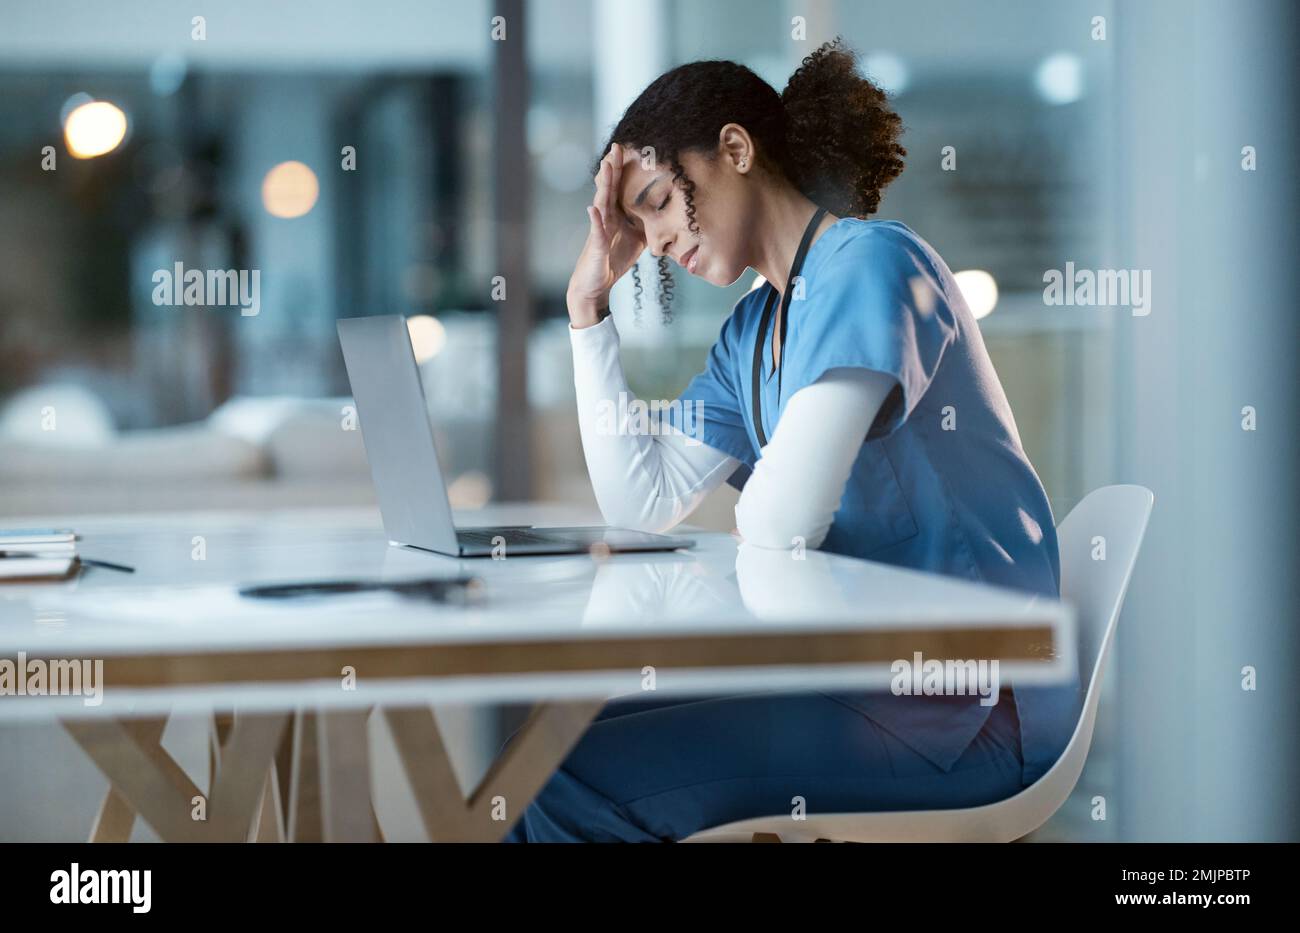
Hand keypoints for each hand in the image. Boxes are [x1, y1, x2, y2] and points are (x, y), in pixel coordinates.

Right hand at [567, 144, 644, 327]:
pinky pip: (596, 231)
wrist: (595, 285)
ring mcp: (598, 230)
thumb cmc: (613, 260)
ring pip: (601, 203)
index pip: (618, 188)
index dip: (623, 170)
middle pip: (608, 188)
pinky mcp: (595, 246)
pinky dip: (595, 220)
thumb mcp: (636, 240)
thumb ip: (646, 225)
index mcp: (614, 215)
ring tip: (606, 167)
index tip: (628, 149)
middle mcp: (604, 218)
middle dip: (612, 168)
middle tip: (616, 146)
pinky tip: (594, 208)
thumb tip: (665, 215)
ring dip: (604, 185)